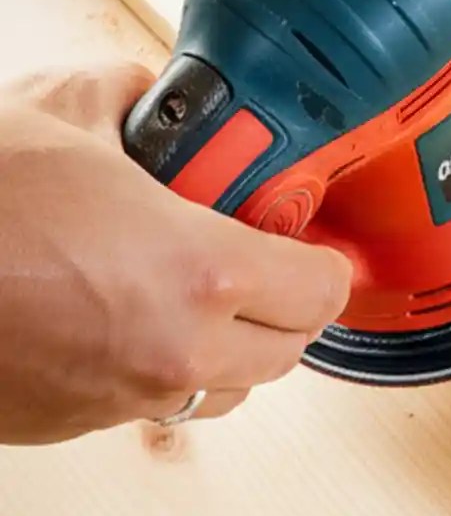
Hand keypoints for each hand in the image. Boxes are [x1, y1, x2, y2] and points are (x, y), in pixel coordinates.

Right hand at [0, 62, 352, 444]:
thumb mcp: (57, 116)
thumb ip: (127, 99)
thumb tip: (144, 92)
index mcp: (198, 271)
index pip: (322, 291)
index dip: (329, 264)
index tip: (320, 247)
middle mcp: (175, 349)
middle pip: (290, 350)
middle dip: (292, 308)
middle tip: (273, 267)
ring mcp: (125, 396)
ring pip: (228, 391)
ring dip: (237, 348)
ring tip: (209, 298)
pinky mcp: (76, 423)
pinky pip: (158, 407)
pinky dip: (167, 371)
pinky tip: (135, 322)